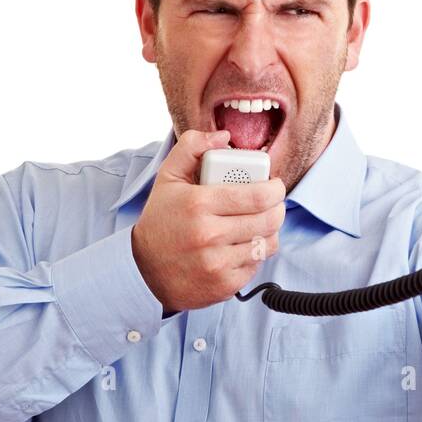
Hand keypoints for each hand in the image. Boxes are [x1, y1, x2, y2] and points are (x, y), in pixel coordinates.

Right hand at [132, 128, 285, 314]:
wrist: (144, 270)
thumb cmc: (162, 220)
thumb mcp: (168, 177)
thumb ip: (193, 147)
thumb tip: (223, 137)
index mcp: (198, 204)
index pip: (258, 195)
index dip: (276, 188)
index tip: (275, 185)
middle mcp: (209, 235)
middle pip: (269, 219)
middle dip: (278, 208)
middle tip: (272, 204)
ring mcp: (217, 263)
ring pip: (268, 243)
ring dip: (269, 231)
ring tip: (257, 224)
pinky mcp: (225, 285)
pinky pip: (257, 264)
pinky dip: (255, 254)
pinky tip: (241, 246)